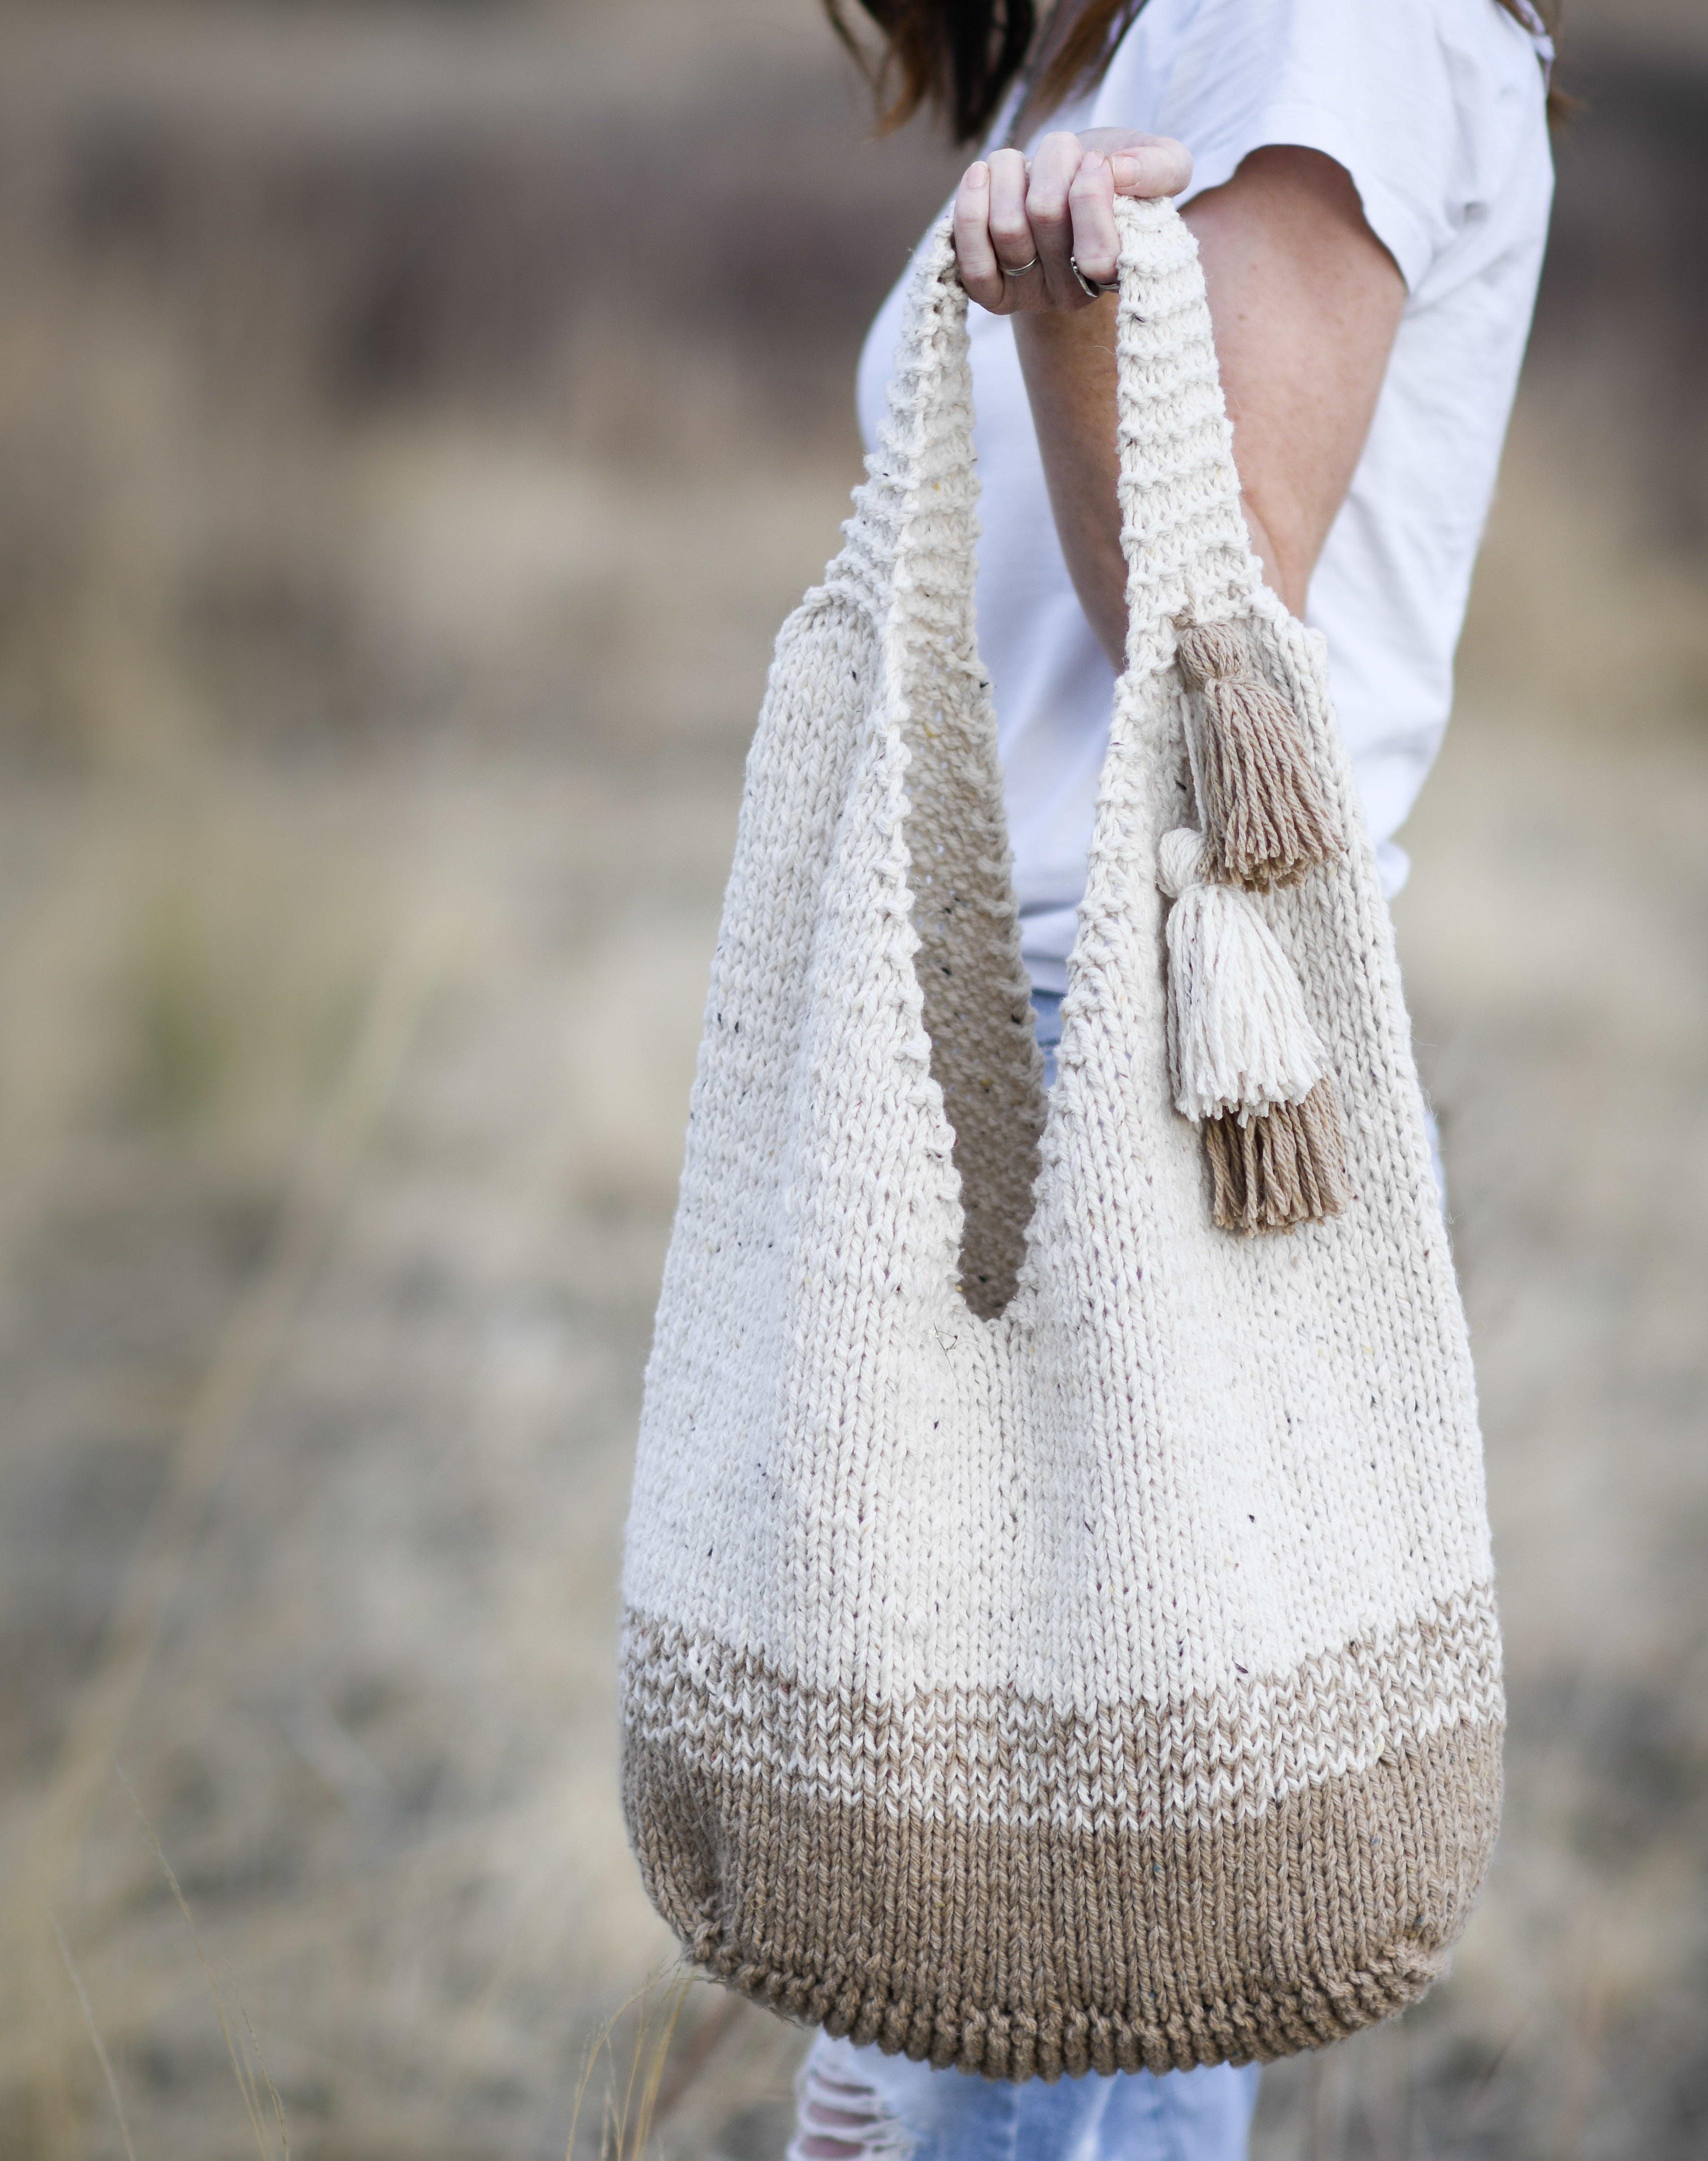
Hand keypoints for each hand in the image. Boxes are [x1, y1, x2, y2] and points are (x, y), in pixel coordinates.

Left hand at [953, 129, 1191, 314]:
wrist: (1070, 186)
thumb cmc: (1117, 175)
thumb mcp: (1160, 163)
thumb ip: (1161, 168)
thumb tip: (1120, 172)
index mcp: (1117, 273)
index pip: (1098, 253)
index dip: (1091, 194)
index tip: (1098, 160)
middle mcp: (1072, 294)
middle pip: (1046, 215)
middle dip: (1053, 162)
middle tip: (1063, 150)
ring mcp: (1028, 296)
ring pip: (1006, 225)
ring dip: (1009, 170)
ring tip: (1020, 161)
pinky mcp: (990, 293)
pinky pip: (971, 258)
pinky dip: (970, 203)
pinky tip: (981, 175)